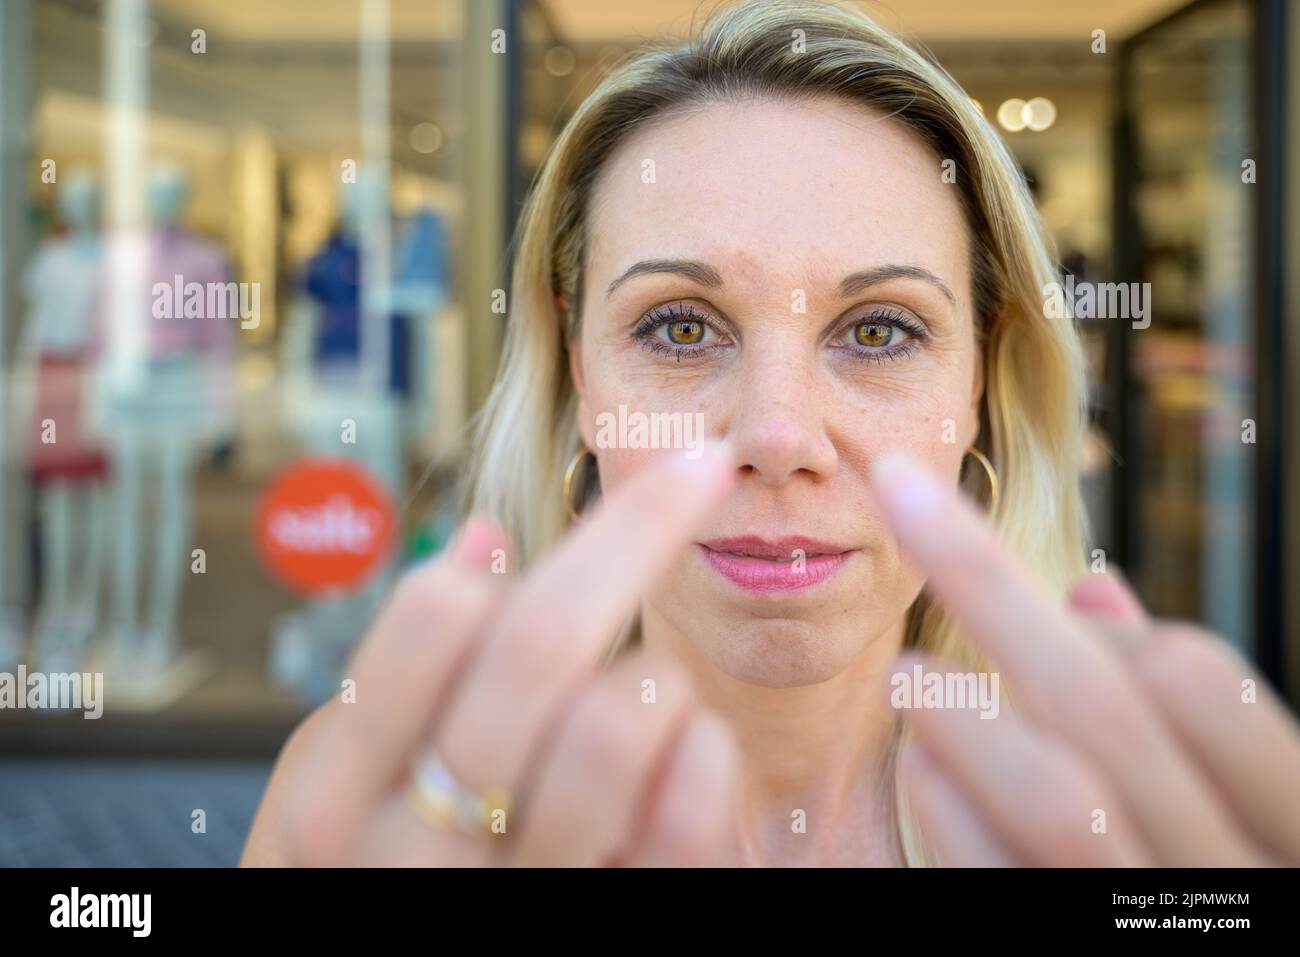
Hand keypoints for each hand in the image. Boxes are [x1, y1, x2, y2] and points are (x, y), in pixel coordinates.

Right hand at [243, 444, 741, 866]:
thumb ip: (401, 675)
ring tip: (644, 691)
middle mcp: (416, 851)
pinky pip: (684, 826)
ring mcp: (519, 900)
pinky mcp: (609, 926)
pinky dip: (705, 758)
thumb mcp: (348, 786)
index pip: (438, 620)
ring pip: (619, 728)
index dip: (548, 533)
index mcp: (339, 793)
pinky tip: (693, 742)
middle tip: (707, 468)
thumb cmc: (382, 875)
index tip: (634, 474)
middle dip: (637, 533)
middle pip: (540, 646)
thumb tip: (479, 543)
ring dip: (654, 677)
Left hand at [870, 453, 1299, 865]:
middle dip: (985, 583)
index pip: (1195, 680)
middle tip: (899, 492)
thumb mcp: (1244, 800)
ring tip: (908, 676)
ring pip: (1058, 803)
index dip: (1100, 623)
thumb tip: (1093, 586)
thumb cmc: (1224, 875)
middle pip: (1101, 706)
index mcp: (1293, 829)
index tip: (1040, 586)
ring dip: (966, 716)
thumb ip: (1180, 712)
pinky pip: (1007, 886)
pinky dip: (956, 814)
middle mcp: (1238, 885)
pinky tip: (922, 766)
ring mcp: (1154, 929)